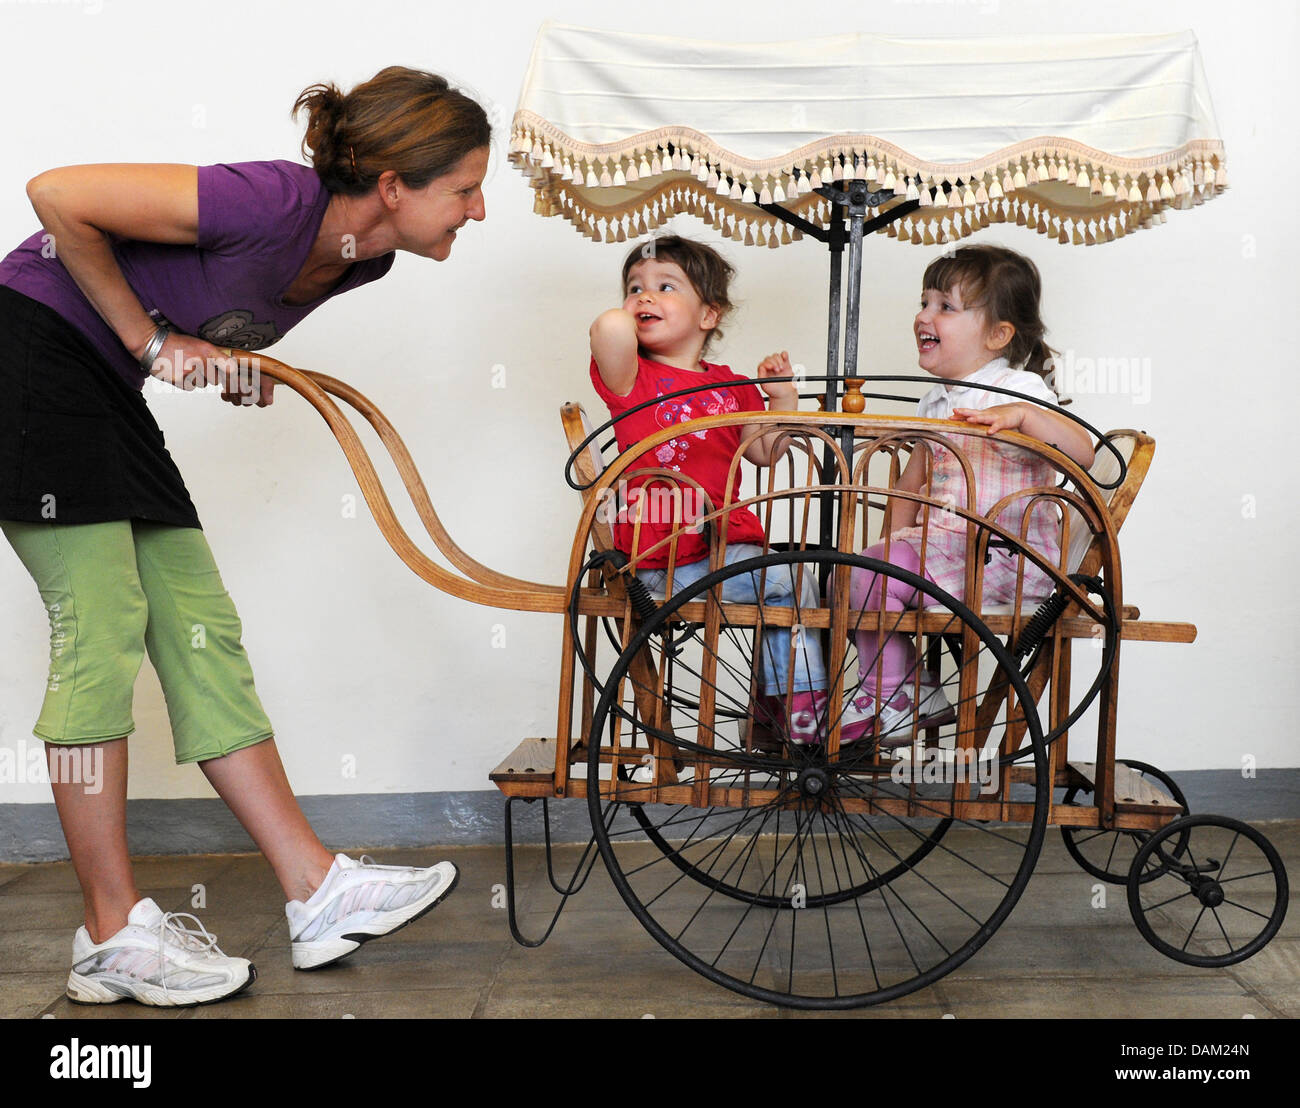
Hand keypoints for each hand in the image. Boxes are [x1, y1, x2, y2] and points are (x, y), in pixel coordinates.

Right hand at [147, 332, 273, 406]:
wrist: (152, 344)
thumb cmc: (178, 343)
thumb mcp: (199, 343)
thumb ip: (215, 355)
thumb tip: (232, 367)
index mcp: (208, 350)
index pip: (230, 368)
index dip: (234, 377)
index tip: (237, 381)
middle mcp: (201, 361)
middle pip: (216, 380)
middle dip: (210, 376)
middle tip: (198, 367)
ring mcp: (191, 372)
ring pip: (204, 384)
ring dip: (198, 379)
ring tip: (186, 366)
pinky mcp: (180, 380)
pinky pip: (191, 387)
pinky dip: (187, 382)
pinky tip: (179, 371)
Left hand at [756, 350, 798, 406]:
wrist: (785, 394)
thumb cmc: (774, 391)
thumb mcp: (765, 385)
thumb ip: (761, 376)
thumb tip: (761, 367)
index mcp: (763, 371)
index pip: (763, 363)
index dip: (767, 364)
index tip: (771, 367)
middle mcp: (769, 367)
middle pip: (769, 358)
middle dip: (774, 363)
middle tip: (778, 370)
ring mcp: (777, 364)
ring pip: (776, 356)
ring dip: (779, 360)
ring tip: (782, 369)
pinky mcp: (785, 363)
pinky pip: (784, 355)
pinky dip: (784, 354)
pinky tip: (785, 357)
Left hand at [950, 403, 1026, 434]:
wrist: (1018, 412)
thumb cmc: (1000, 415)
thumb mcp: (986, 416)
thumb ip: (976, 418)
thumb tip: (963, 420)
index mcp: (982, 414)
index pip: (969, 414)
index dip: (960, 415)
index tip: (949, 417)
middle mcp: (987, 414)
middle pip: (974, 413)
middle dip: (965, 412)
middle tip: (956, 411)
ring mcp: (995, 417)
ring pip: (984, 418)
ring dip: (977, 419)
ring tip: (969, 420)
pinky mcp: (1004, 422)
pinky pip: (998, 425)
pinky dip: (994, 428)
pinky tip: (989, 432)